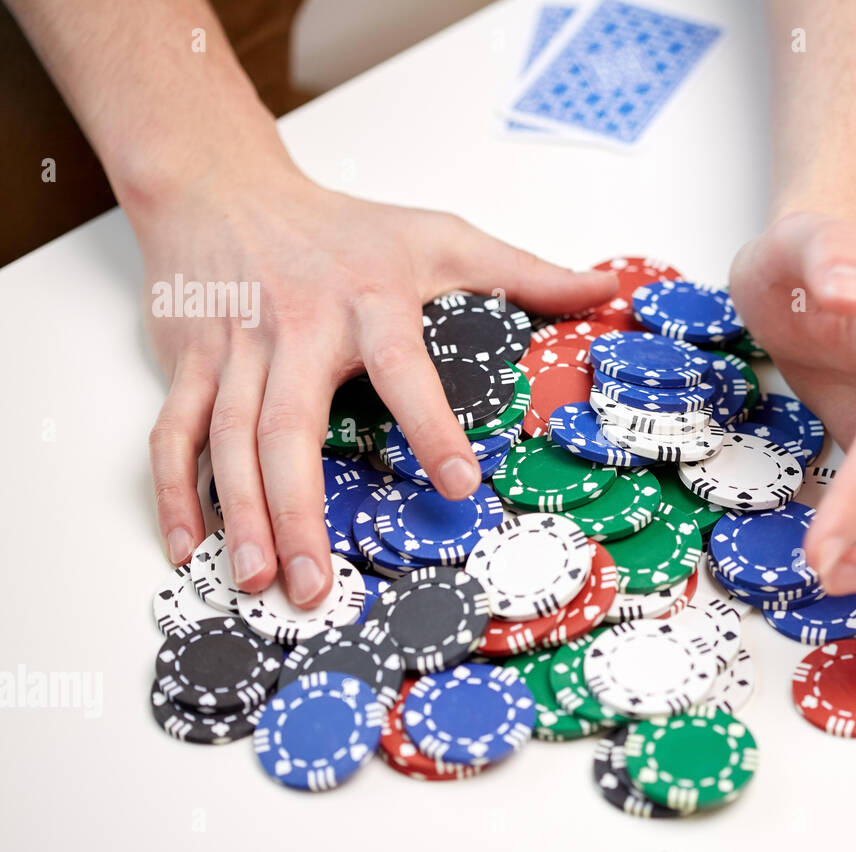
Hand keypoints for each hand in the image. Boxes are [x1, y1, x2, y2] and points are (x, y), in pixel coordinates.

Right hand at [144, 163, 615, 605]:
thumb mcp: (441, 236)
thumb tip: (607, 286)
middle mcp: (297, 330)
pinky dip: (176, 493)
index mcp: (369, 302)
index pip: (404, 369)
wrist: (224, 186)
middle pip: (290, 427)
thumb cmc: (344, 225)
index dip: (431, 424)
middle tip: (318, 585)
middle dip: (300, 510)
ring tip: (259, 580)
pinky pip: (172, 433)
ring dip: (240, 515)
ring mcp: (235, 350)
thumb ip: (525, 271)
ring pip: (227, 440)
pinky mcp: (190, 363)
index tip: (460, 485)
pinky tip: (191, 548)